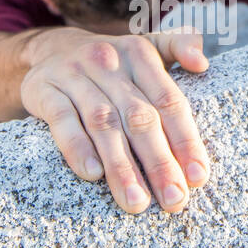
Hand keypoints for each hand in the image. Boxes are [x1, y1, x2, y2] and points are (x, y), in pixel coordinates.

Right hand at [18, 29, 210, 213]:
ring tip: (136, 201)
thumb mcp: (146, 46)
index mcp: (140, 54)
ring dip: (121, 166)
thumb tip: (202, 62)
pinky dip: (77, 147)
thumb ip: (178, 46)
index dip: (185, 140)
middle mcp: (108, 62)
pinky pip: (62, 120)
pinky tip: (92, 174)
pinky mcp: (45, 90)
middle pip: (139, 117)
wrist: (50, 48)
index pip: (168, 101)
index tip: (197, 177)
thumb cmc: (112, 62)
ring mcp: (74, 75)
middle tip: (173, 199)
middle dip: (159, 162)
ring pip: (103, 124)